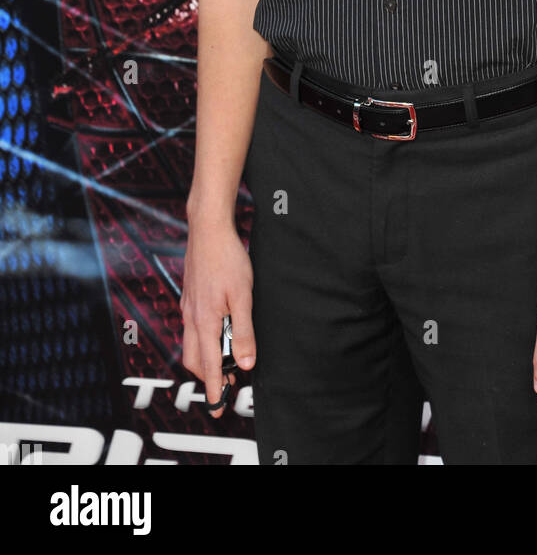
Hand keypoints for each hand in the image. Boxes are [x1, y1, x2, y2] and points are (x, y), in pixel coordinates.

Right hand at [181, 216, 255, 417]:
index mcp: (205, 321)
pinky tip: (215, 332)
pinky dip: (202, 340)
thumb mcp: (243, 296)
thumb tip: (246, 362)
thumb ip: (244, 331)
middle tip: (226, 385)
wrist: (208, 230)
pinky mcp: (189, 297)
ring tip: (226, 361)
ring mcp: (188, 307)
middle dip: (208, 377)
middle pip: (195, 360)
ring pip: (192, 345)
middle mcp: (191, 317)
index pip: (210, 365)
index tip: (217, 409)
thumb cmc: (227, 259)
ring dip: (206, 358)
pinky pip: (191, 328)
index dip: (214, 389)